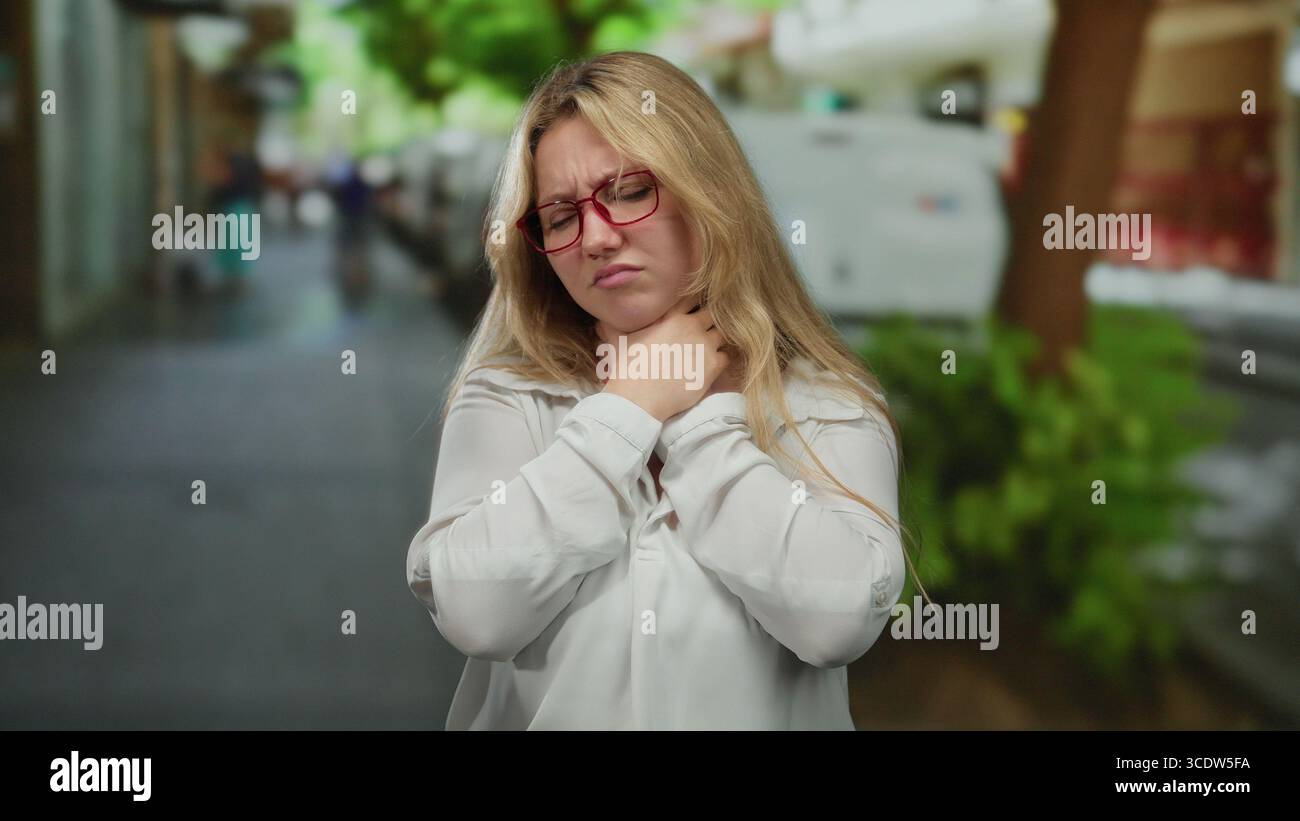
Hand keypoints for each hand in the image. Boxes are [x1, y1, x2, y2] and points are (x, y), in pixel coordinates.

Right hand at [595, 295, 730, 421]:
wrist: (638, 399)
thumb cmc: (627, 369)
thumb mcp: (619, 341)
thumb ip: (615, 326)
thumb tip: (600, 320)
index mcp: (670, 316)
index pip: (692, 296)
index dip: (695, 301)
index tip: (694, 308)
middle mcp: (690, 326)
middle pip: (712, 313)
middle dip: (709, 320)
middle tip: (705, 330)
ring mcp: (704, 345)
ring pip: (722, 333)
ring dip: (717, 339)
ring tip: (709, 348)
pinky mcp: (713, 366)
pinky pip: (726, 355)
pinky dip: (721, 359)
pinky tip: (711, 366)